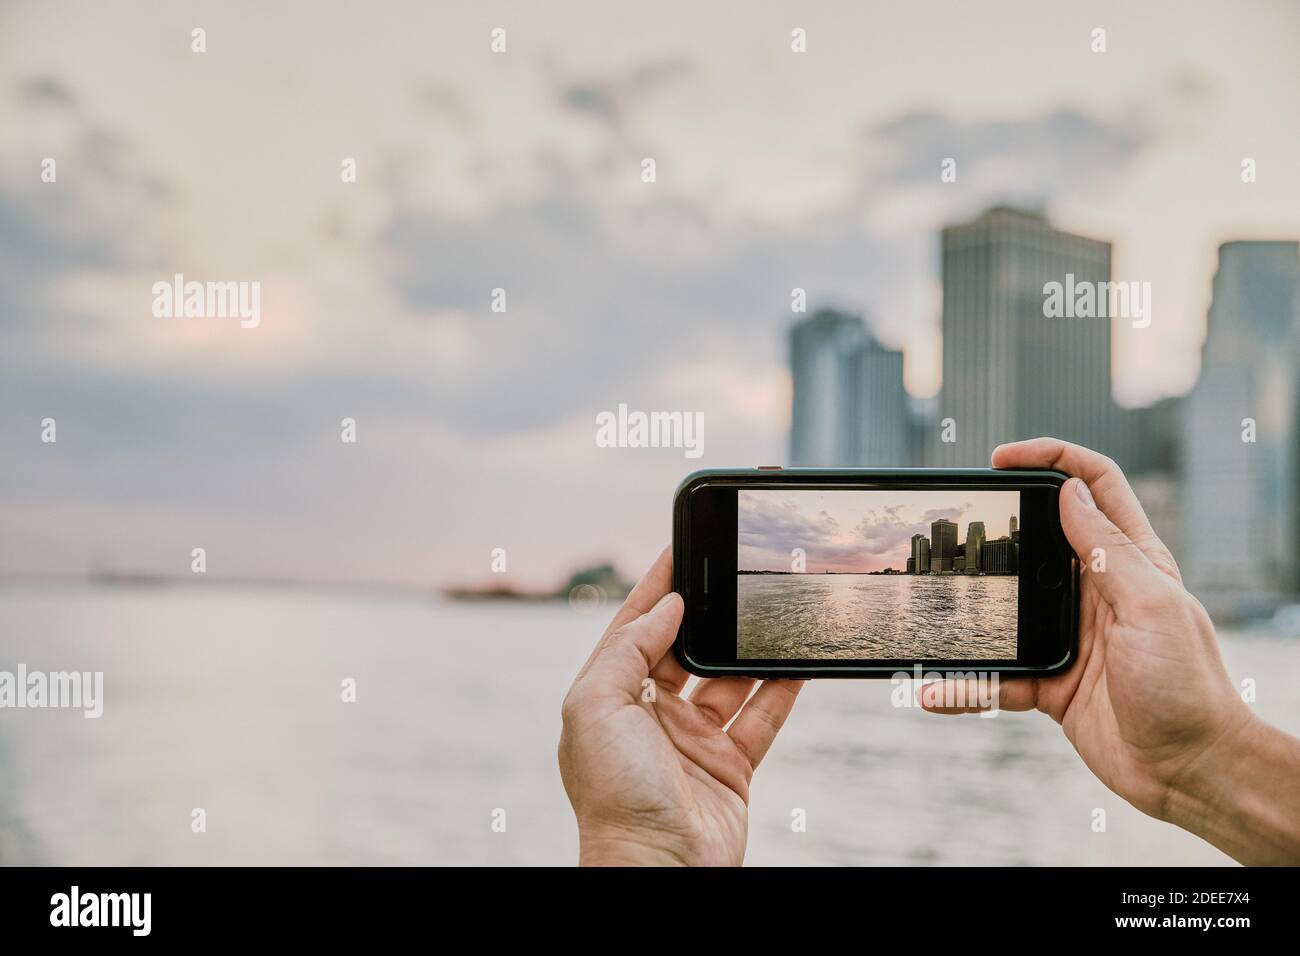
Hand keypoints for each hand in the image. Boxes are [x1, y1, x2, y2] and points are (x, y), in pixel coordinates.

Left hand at [558, 547, 802, 865]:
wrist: (659, 871)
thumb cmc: (614, 794)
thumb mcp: (595, 707)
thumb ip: (626, 649)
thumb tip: (666, 608)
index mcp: (608, 699)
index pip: (633, 627)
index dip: (655, 586)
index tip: (680, 545)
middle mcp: (648, 716)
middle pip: (682, 648)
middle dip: (705, 611)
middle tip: (732, 570)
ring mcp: (690, 742)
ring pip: (726, 680)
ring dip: (746, 648)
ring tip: (769, 608)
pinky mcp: (730, 767)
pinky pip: (761, 717)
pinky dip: (781, 689)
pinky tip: (797, 661)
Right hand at [920, 437, 1299, 864]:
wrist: (1190, 772)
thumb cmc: (1187, 686)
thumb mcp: (1150, 607)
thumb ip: (1108, 551)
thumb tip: (1069, 492)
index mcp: (1130, 561)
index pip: (1091, 486)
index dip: (1051, 457)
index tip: (1000, 458)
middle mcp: (1096, 591)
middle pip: (1035, 539)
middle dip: (993, 529)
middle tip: (951, 528)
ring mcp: (1068, 635)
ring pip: (1005, 606)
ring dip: (968, 611)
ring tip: (931, 608)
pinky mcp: (1049, 681)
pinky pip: (996, 675)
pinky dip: (966, 683)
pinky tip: (937, 689)